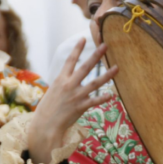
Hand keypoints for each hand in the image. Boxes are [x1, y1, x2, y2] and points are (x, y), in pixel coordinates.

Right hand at [28, 39, 117, 163]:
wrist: (45, 124)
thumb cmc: (48, 108)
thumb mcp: (53, 91)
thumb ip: (63, 83)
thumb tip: (69, 77)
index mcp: (61, 79)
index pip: (70, 60)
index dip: (77, 49)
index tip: (83, 38)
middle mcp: (69, 85)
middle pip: (85, 67)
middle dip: (96, 55)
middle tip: (105, 45)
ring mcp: (76, 95)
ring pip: (95, 83)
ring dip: (107, 75)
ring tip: (117, 67)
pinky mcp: (80, 107)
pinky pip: (94, 101)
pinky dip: (103, 98)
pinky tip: (112, 94)